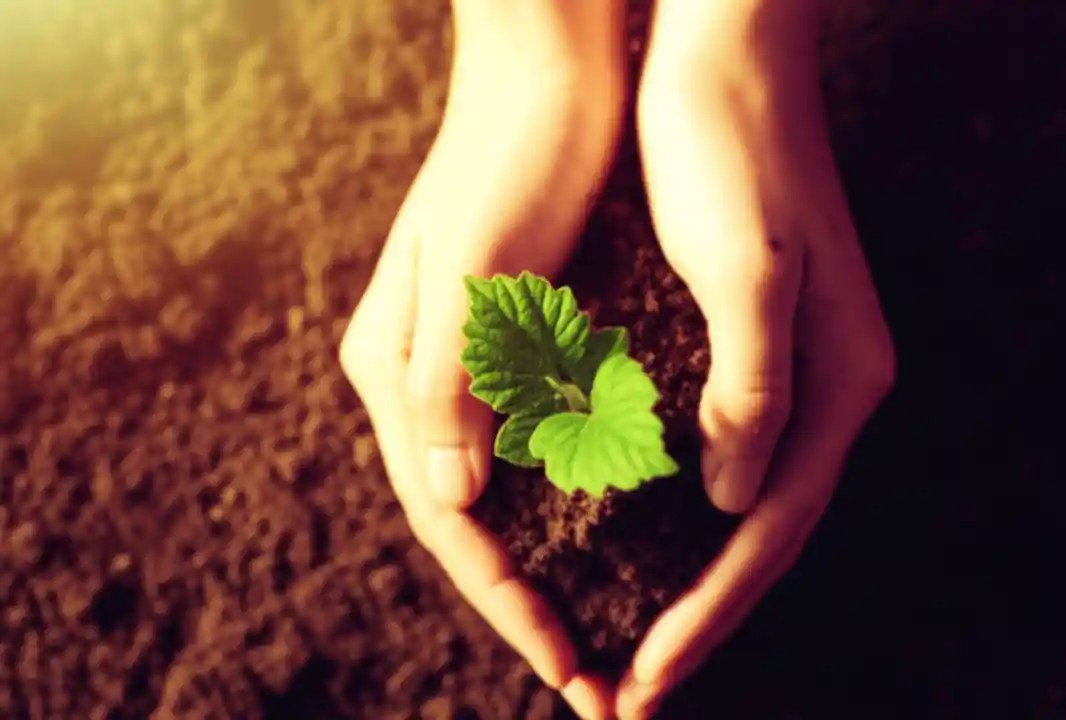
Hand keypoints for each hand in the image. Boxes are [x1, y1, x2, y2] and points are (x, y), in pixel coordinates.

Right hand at [339, 3, 624, 716]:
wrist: (550, 66)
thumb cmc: (517, 157)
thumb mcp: (481, 267)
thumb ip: (451, 382)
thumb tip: (451, 499)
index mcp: (396, 372)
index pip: (449, 521)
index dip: (507, 602)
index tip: (569, 667)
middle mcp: (420, 379)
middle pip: (469, 522)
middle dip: (527, 606)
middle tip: (591, 683)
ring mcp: (462, 363)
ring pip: (499, 494)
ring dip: (544, 568)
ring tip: (596, 633)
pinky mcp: (510, 344)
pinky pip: (529, 447)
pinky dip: (563, 506)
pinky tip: (605, 537)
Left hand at [618, 2, 895, 714]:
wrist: (730, 55)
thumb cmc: (732, 151)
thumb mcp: (746, 270)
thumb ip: (752, 392)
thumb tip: (730, 502)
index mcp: (839, 380)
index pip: (769, 533)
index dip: (708, 615)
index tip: (644, 681)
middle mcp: (830, 386)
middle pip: (764, 534)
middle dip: (700, 618)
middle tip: (630, 695)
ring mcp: (799, 366)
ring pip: (745, 503)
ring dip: (691, 577)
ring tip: (637, 639)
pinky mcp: (755, 342)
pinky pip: (723, 454)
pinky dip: (682, 512)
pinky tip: (640, 535)